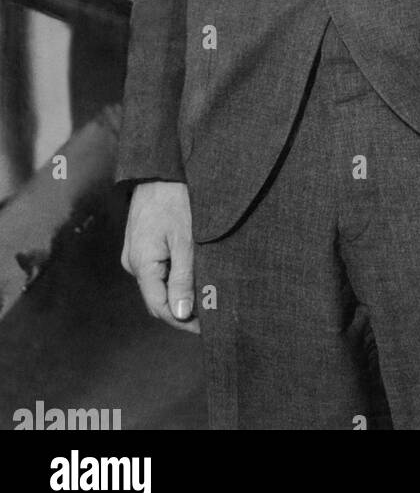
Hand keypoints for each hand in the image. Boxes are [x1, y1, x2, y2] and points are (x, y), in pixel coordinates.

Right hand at [121, 180, 199, 333]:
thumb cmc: (176, 198)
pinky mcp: (143, 241)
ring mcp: (136, 252)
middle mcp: (134, 262)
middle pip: (158, 297)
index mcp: (141, 264)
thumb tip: (180, 314)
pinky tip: (195, 273)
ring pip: (160, 282)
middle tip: (212, 312)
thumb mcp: (185, 240)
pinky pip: (159, 267)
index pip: (160, 307)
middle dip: (183, 308)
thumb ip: (183, 278)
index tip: (208, 325)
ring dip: (181, 291)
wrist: (162, 167)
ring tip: (208, 294)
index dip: (183, 321)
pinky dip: (176, 274)